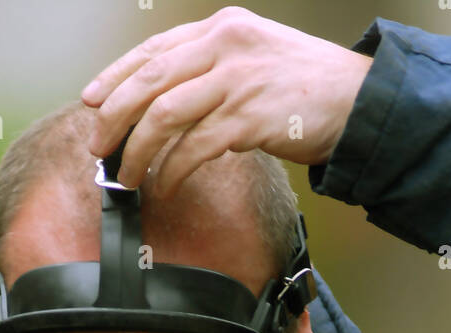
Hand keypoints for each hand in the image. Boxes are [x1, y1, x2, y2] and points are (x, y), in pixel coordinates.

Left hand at [81, 6, 372, 193]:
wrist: (359, 102)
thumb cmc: (309, 89)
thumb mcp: (257, 60)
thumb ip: (216, 72)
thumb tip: (171, 105)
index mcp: (223, 29)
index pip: (155, 50)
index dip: (116, 77)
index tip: (91, 102)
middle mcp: (226, 47)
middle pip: (149, 80)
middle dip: (115, 117)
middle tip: (99, 148)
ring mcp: (237, 82)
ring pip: (165, 115)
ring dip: (139, 152)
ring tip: (127, 176)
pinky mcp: (250, 118)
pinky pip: (195, 147)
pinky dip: (173, 170)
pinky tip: (166, 185)